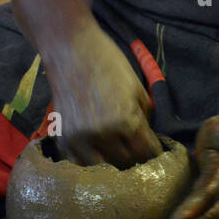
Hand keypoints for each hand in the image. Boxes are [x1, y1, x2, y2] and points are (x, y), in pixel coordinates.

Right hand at [45, 23, 161, 168]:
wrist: (69, 49)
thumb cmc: (107, 62)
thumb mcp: (137, 87)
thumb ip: (145, 116)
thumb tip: (149, 138)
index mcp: (126, 121)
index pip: (147, 154)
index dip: (154, 155)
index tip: (155, 155)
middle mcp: (103, 135)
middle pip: (126, 164)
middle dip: (135, 160)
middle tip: (137, 155)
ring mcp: (80, 139)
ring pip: (102, 169)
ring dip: (111, 164)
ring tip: (115, 156)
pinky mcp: (63, 137)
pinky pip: (78, 163)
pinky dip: (88, 162)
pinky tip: (94, 153)